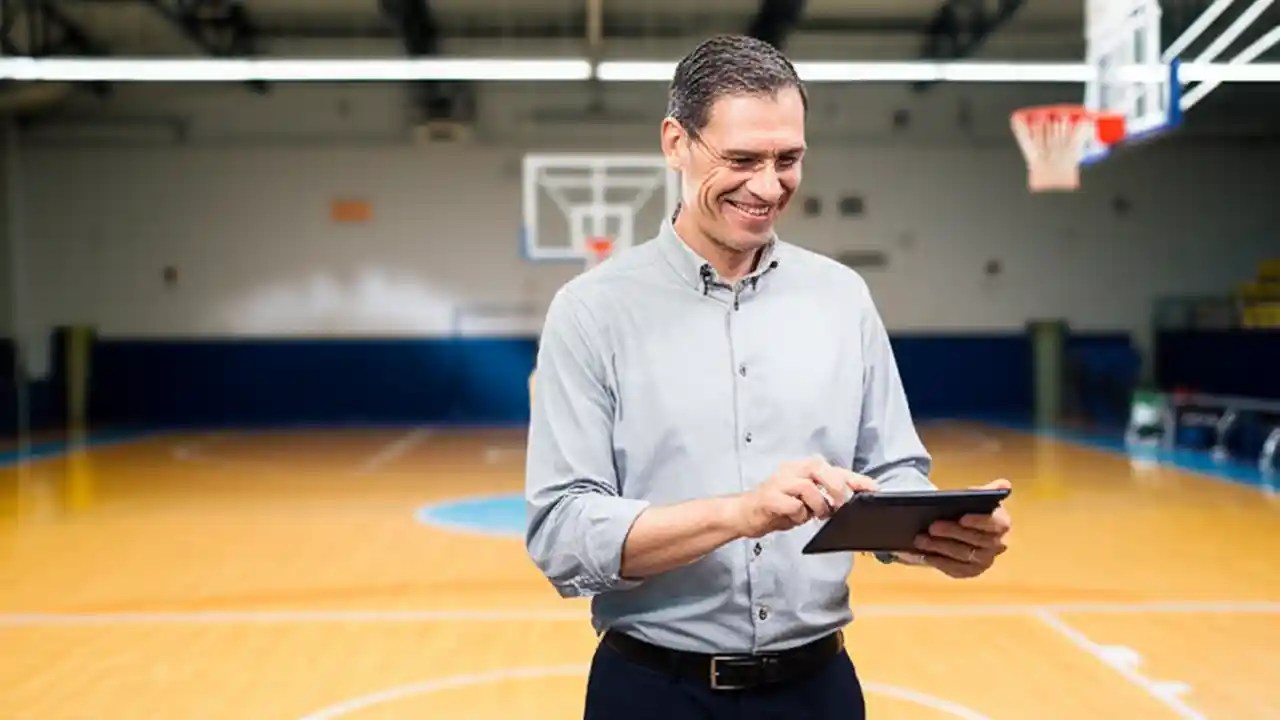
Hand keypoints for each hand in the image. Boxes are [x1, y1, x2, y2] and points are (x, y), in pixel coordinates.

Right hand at [733, 457, 877, 538]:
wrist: (743, 514)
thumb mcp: (805, 501)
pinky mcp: (769, 498)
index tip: (873, 488)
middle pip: (820, 468)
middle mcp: (791, 470)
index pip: (834, 469)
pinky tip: (794, 518)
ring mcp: (778, 482)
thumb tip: (849, 502)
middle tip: (841, 505)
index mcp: (802, 468)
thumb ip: (825, 497)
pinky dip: (799, 514)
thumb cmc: (777, 507)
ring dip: (817, 504)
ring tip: (813, 515)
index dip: (855, 478)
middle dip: (836, 487)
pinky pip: (792, 505)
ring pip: (807, 486)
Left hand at [909, 478, 1011, 577]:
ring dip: (940, 548)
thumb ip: (988, 490)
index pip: (996, 524)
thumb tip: (1004, 484)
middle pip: (976, 541)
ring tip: (920, 539)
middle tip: (932, 526)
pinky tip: (923, 554)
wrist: (960, 527)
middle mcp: (998, 545)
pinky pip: (955, 569)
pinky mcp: (971, 571)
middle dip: (952, 533)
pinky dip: (938, 562)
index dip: (979, 521)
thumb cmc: (968, 509)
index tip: (962, 517)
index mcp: (1002, 523)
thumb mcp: (976, 498)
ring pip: (963, 556)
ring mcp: (985, 560)